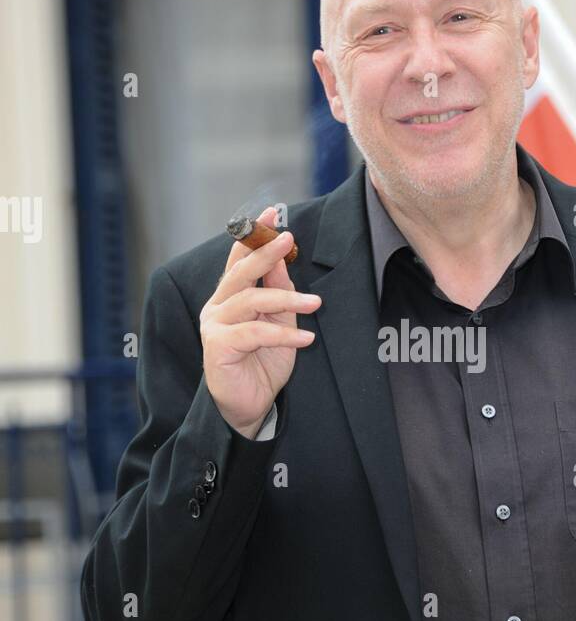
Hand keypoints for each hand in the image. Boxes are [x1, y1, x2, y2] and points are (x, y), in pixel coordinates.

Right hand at [200, 206, 321, 437]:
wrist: (250, 407)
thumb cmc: (264, 364)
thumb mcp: (279, 323)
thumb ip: (278, 292)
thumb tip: (282, 258)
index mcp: (230, 297)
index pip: (239, 259)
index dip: (253, 235)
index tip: (272, 213)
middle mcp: (217, 307)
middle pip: (241, 273)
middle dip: (265, 252)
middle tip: (289, 238)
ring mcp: (214, 326)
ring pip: (251, 301)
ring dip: (287, 299)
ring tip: (317, 303)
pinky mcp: (217, 347)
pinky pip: (254, 333)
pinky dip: (283, 333)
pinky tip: (306, 338)